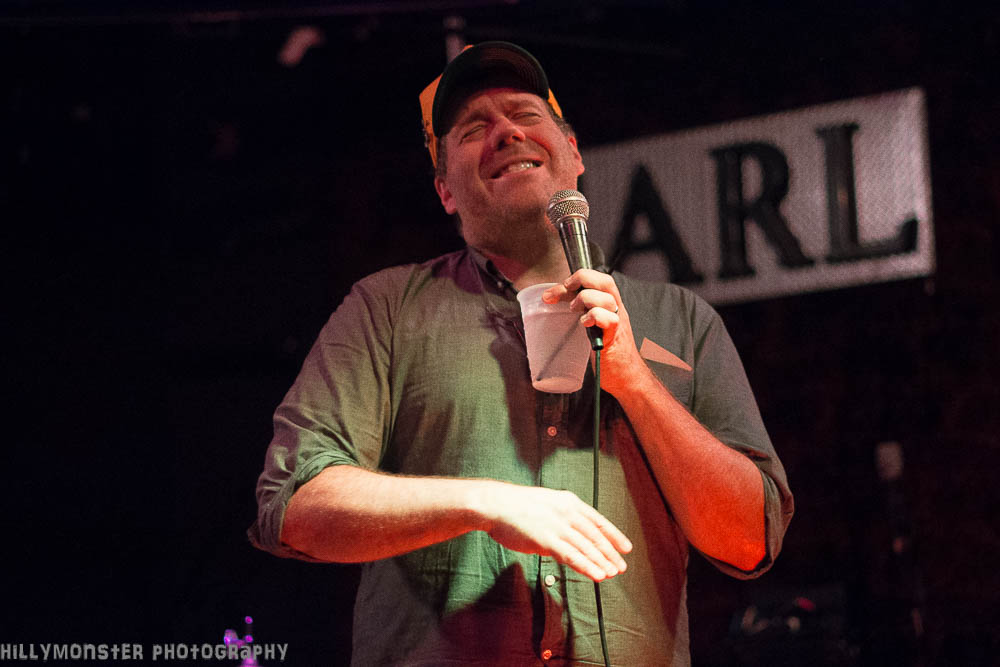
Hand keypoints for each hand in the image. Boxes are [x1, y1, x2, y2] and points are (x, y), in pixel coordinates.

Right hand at [479, 481, 631, 581]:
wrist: (495, 504)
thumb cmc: (516, 506)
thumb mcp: (546, 504)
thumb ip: (561, 518)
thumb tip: (569, 536)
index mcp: (568, 502)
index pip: (597, 520)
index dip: (613, 535)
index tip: (626, 547)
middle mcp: (567, 512)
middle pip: (595, 535)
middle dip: (610, 552)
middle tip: (622, 567)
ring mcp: (557, 525)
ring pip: (586, 547)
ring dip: (601, 562)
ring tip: (612, 574)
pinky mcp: (546, 539)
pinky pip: (572, 556)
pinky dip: (587, 567)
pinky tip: (597, 575)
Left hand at [542, 269, 644, 396]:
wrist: (627, 377)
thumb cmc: (607, 353)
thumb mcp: (593, 326)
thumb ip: (581, 313)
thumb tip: (555, 303)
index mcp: (610, 306)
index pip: (599, 279)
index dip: (579, 276)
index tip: (560, 287)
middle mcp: (617, 311)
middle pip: (605, 281)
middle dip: (582, 279)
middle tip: (565, 288)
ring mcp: (618, 324)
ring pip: (606, 299)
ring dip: (586, 299)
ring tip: (574, 310)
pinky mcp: (615, 340)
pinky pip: (610, 320)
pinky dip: (595, 317)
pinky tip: (584, 323)